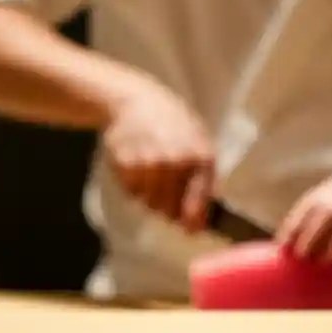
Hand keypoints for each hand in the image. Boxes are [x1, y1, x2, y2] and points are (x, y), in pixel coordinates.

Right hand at [102, 81, 214, 232]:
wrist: (134, 102)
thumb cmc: (172, 125)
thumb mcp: (197, 141)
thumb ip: (203, 176)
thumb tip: (204, 212)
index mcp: (199, 156)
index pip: (199, 200)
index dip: (195, 221)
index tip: (191, 230)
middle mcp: (175, 161)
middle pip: (171, 209)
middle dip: (170, 209)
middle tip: (167, 195)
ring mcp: (150, 164)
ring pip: (150, 204)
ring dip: (150, 197)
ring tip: (152, 173)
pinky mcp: (127, 165)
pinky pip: (132, 193)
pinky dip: (135, 187)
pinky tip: (138, 165)